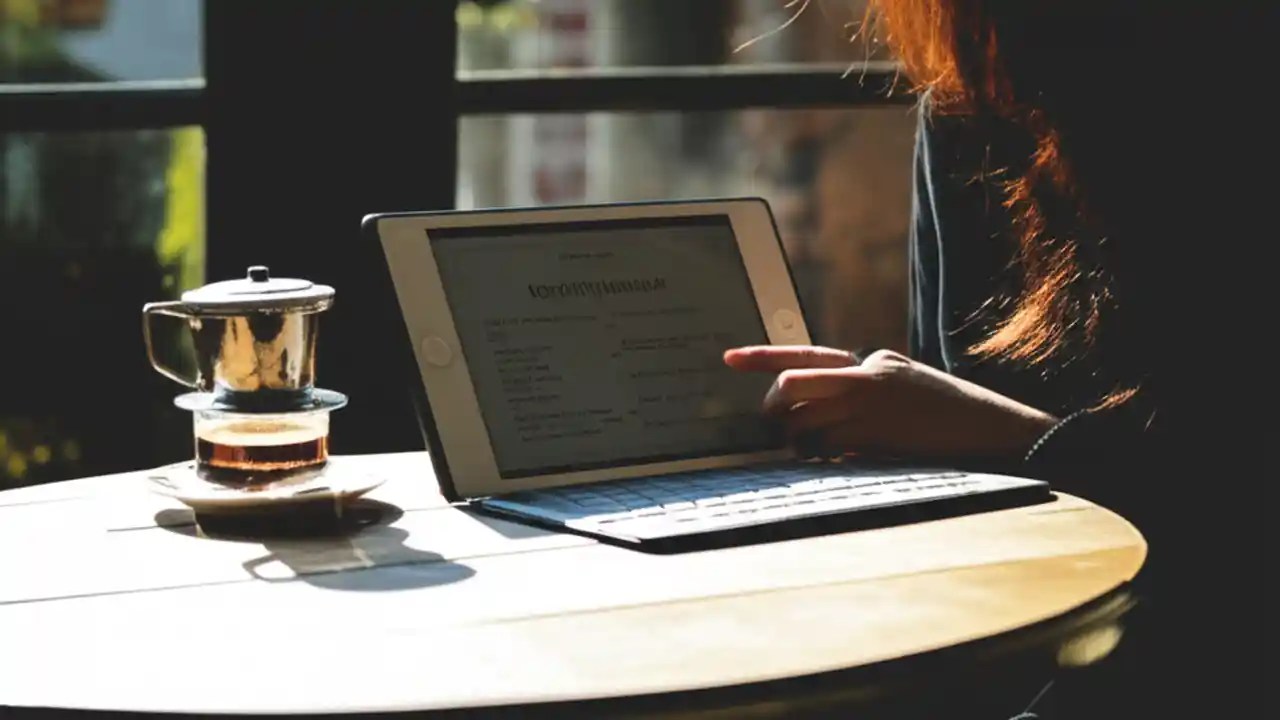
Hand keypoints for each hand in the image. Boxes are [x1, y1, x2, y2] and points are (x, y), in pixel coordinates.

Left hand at [723, 346, 1057, 459]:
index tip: (727, 358)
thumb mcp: (904, 384)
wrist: (993, 431)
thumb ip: (862, 386)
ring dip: (799, 443)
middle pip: (791, 389)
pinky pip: (824, 449)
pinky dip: (819, 457)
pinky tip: (837, 459)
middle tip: (781, 429)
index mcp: (870, 363)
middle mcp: (864, 379)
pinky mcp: (874, 438)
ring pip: (802, 424)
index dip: (761, 356)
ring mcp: (868, 409)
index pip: (804, 354)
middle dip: (775, 413)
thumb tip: (818, 403)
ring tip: (820, 448)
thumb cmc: (947, 414)